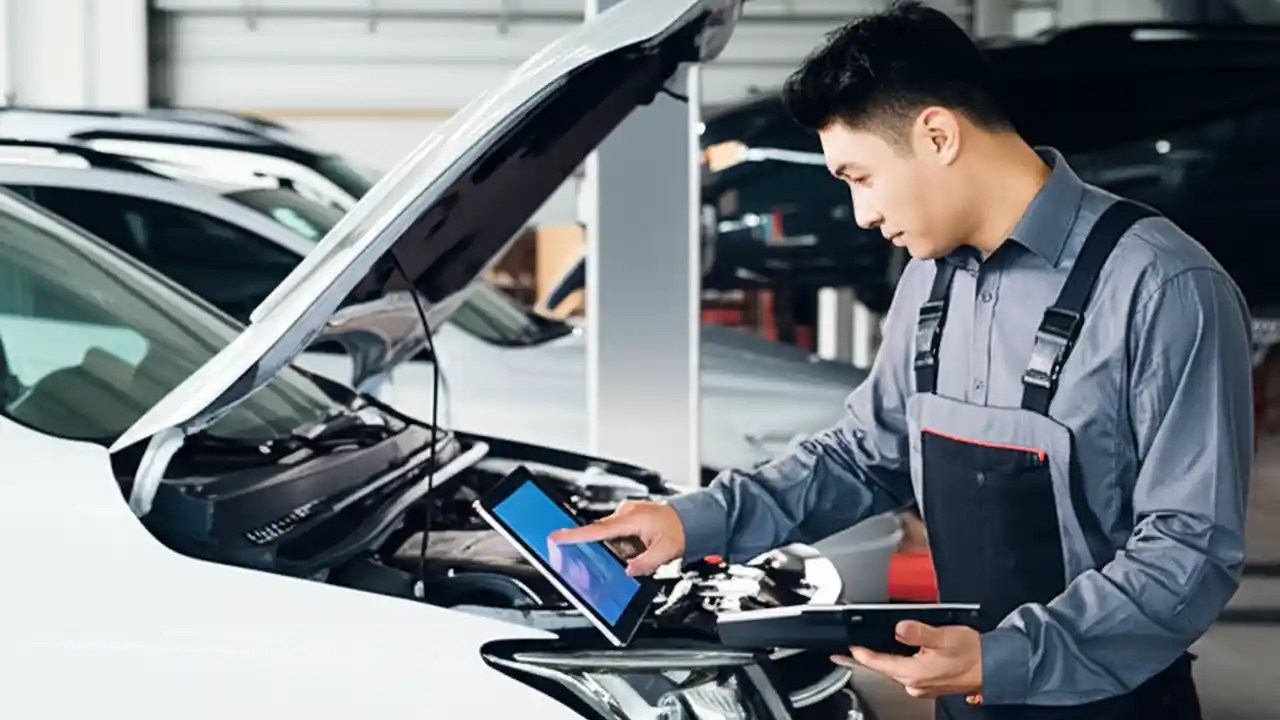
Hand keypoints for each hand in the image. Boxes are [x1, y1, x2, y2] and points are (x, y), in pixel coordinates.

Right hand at [548, 500, 685, 575]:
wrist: (694, 517)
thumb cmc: (681, 529)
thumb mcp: (666, 552)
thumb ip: (644, 563)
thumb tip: (628, 571)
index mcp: (631, 519)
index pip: (597, 530)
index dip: (574, 535)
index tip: (556, 536)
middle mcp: (625, 513)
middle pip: (604, 537)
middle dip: (614, 551)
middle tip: (634, 555)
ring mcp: (627, 515)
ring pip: (613, 539)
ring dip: (624, 549)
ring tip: (646, 549)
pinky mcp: (630, 519)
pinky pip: (620, 537)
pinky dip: (628, 545)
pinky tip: (644, 546)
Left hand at [831, 621, 982, 699]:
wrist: (994, 667)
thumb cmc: (972, 653)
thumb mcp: (943, 636)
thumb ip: (917, 632)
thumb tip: (898, 627)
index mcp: (915, 673)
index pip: (880, 664)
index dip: (862, 655)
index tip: (849, 649)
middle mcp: (916, 684)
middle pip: (885, 669)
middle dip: (870, 658)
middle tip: (853, 650)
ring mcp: (924, 686)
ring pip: (897, 671)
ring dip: (885, 661)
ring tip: (870, 651)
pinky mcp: (931, 684)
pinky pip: (908, 673)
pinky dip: (900, 664)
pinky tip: (899, 656)